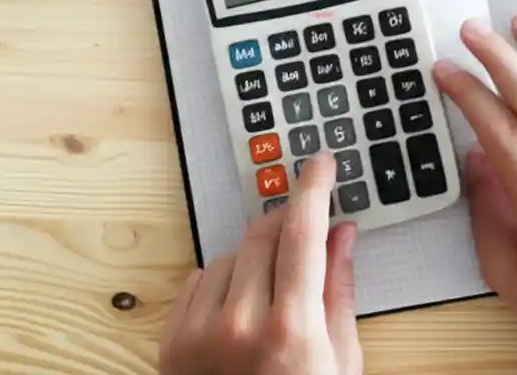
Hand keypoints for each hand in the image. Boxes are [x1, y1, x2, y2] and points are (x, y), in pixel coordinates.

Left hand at [159, 152, 362, 374]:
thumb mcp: (340, 362)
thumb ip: (339, 289)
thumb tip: (344, 233)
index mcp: (291, 329)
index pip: (303, 231)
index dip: (314, 187)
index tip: (320, 161)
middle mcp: (240, 323)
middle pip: (263, 235)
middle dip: (288, 223)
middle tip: (308, 229)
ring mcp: (199, 333)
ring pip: (230, 256)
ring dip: (256, 260)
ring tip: (275, 301)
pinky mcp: (172, 342)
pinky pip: (199, 281)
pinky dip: (223, 284)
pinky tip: (242, 315)